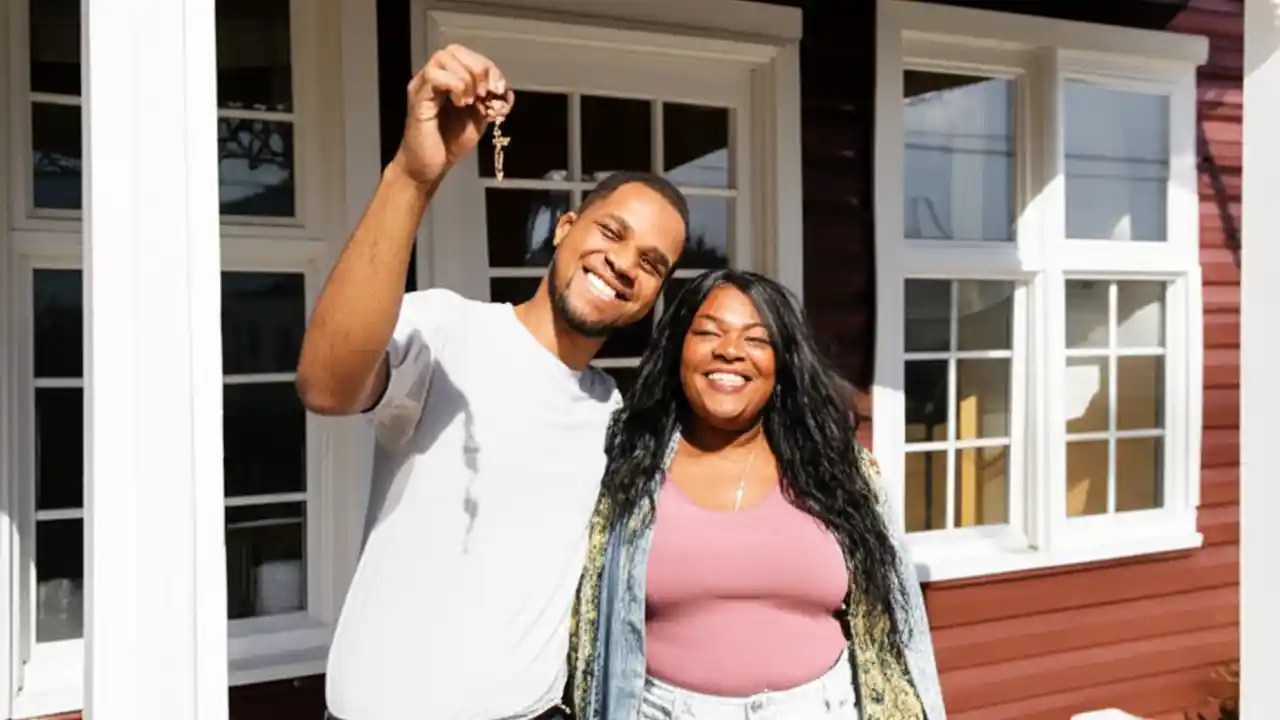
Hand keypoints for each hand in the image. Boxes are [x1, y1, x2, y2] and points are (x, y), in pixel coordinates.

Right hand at [393, 43, 514, 186]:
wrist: (429, 167)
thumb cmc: (449, 143)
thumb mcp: (479, 120)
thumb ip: (491, 103)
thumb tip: (507, 92)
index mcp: (449, 79)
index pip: (468, 55)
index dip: (487, 66)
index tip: (499, 87)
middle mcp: (435, 77)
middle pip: (455, 50)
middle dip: (478, 67)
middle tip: (485, 92)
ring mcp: (424, 85)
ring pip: (443, 58)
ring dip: (465, 76)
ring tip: (471, 100)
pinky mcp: (418, 98)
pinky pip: (433, 76)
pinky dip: (453, 84)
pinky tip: (460, 103)